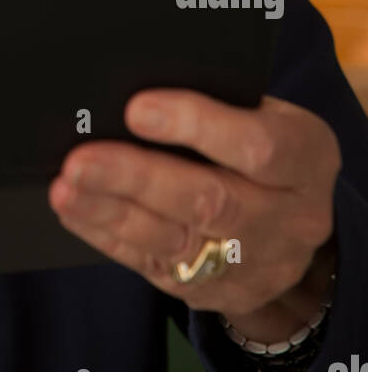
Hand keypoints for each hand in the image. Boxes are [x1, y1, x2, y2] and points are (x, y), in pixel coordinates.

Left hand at [49, 91, 340, 340]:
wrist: (297, 227)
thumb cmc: (266, 147)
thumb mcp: (268, 116)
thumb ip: (220, 102)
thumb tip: (134, 82)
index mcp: (306, 157)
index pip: (256, 145)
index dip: (196, 125)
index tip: (136, 109)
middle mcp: (287, 217)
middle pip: (208, 201)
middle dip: (135, 178)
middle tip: (79, 160)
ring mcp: (253, 262)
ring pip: (173, 240)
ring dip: (110, 212)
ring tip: (64, 188)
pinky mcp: (215, 290)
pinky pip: (153, 265)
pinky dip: (108, 235)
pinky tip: (76, 211)